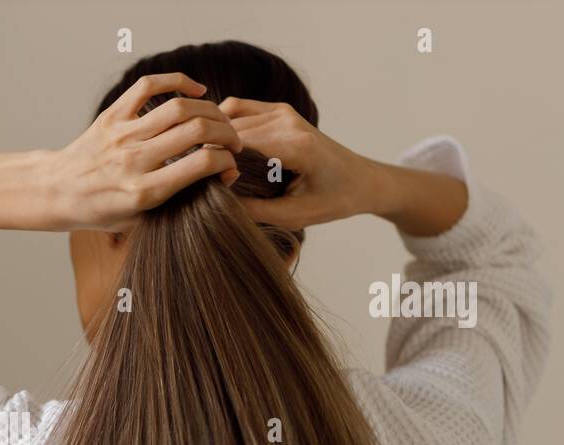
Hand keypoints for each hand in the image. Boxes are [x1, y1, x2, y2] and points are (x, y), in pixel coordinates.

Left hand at [47, 73, 242, 230]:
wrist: (58, 192)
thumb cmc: (103, 211)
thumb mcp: (141, 220)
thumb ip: (180, 199)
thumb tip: (222, 175)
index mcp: (144, 192)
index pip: (201, 163)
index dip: (226, 160)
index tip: (230, 165)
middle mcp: (134, 160)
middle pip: (196, 130)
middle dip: (226, 132)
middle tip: (233, 141)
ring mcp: (122, 135)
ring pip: (178, 107)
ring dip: (210, 109)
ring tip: (218, 120)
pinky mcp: (112, 116)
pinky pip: (149, 85)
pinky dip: (178, 81)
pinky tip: (196, 91)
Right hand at [218, 97, 379, 229]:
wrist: (361, 180)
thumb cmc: (333, 201)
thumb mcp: (293, 216)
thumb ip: (254, 209)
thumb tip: (213, 198)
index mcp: (295, 146)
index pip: (235, 147)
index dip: (213, 165)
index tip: (207, 187)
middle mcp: (287, 121)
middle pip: (228, 131)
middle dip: (210, 153)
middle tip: (202, 180)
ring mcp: (282, 111)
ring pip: (228, 118)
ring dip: (214, 140)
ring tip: (209, 166)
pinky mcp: (278, 109)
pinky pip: (236, 109)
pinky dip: (222, 126)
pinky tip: (218, 148)